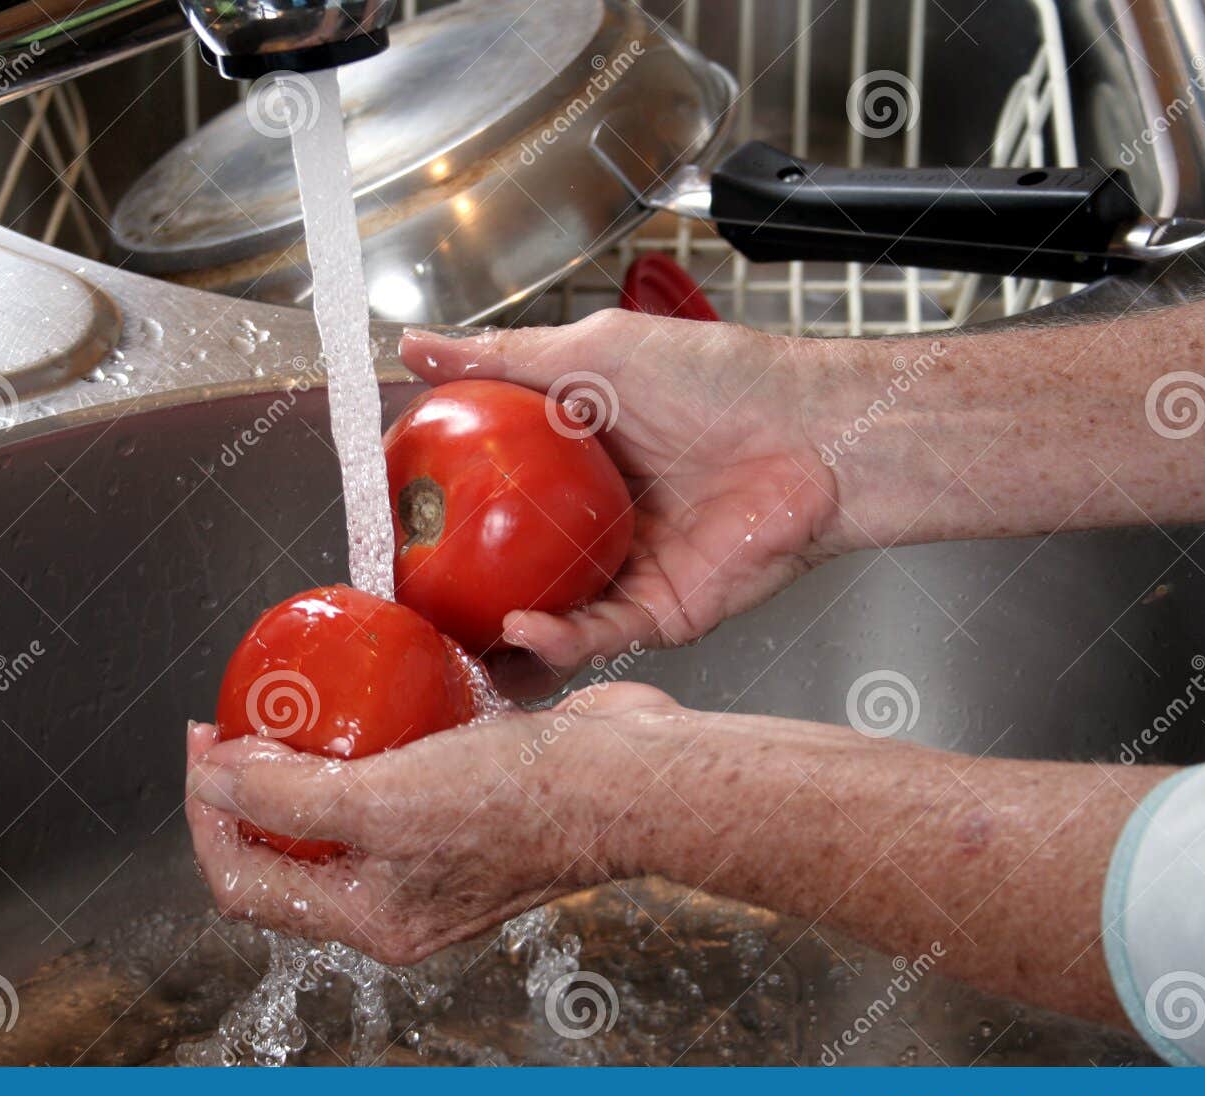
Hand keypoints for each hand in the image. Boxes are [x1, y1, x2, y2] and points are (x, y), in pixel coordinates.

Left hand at [184, 683, 682, 964]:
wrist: (628, 778)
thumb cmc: (523, 802)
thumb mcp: (384, 801)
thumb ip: (289, 795)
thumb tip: (215, 780)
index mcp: (373, 918)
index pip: (248, 883)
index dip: (208, 816)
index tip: (204, 745)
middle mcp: (400, 893)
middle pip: (290, 845)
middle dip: (250, 784)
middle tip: (236, 720)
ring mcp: (435, 848)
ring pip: (344, 806)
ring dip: (312, 756)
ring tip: (294, 701)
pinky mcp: (467, 801)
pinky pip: (399, 771)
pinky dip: (375, 735)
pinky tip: (370, 689)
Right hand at [400, 311, 843, 689]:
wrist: (815, 433)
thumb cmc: (723, 380)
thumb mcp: (592, 352)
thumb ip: (499, 359)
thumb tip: (413, 346)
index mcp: (570, 466)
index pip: (487, 499)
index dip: (440, 516)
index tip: (390, 525)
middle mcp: (591, 525)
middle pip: (508, 570)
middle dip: (457, 598)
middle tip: (408, 606)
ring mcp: (624, 573)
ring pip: (546, 618)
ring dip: (496, 636)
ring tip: (449, 640)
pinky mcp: (661, 613)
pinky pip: (597, 633)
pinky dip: (555, 637)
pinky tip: (520, 627)